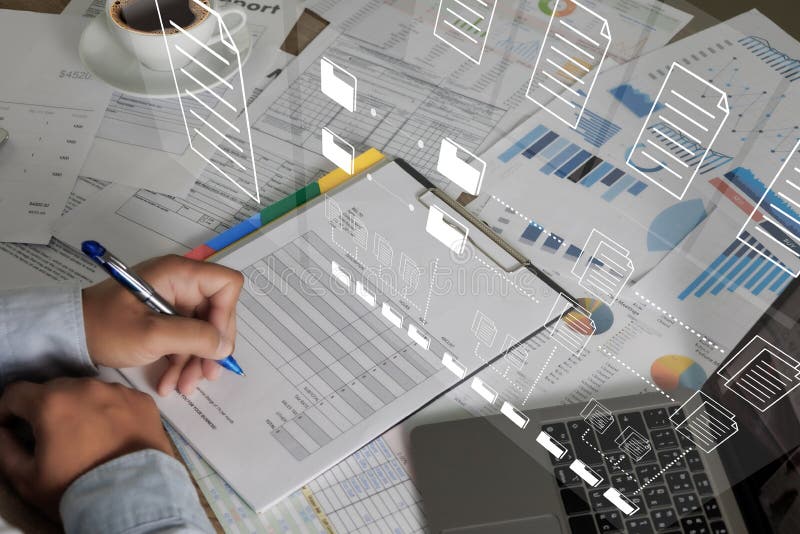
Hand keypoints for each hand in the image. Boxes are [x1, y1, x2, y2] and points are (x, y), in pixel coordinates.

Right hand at [0, 378, 171, 518]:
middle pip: (55, 389)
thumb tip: (2, 431)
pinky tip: (111, 433)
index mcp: (52, 402)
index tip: (9, 426)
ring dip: (80, 406)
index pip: (16, 393)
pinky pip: (118, 399)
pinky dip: (110, 410)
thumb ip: (5, 448)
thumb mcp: (27, 477)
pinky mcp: (143, 401)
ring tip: (84, 434)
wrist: (132, 497)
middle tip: (50, 434)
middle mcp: (86, 388)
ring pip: (89, 391)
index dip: (6, 410)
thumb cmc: (75, 487)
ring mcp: (118, 391)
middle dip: (45, 408)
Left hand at [82, 254, 243, 395]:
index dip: (226, 314)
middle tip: (207, 375)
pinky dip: (181, 362)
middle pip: (216, 312)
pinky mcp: (163, 319)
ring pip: (202, 331)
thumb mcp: (152, 335)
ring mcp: (172, 302)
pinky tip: (171, 382)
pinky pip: (185, 339)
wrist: (68, 336)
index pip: (225, 285)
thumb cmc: (105, 327)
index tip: (213, 343)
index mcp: (179, 275)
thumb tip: (224, 346)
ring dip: (196, 361)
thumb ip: (194, 337)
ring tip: (185, 386)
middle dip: (211, 347)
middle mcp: (180, 284)